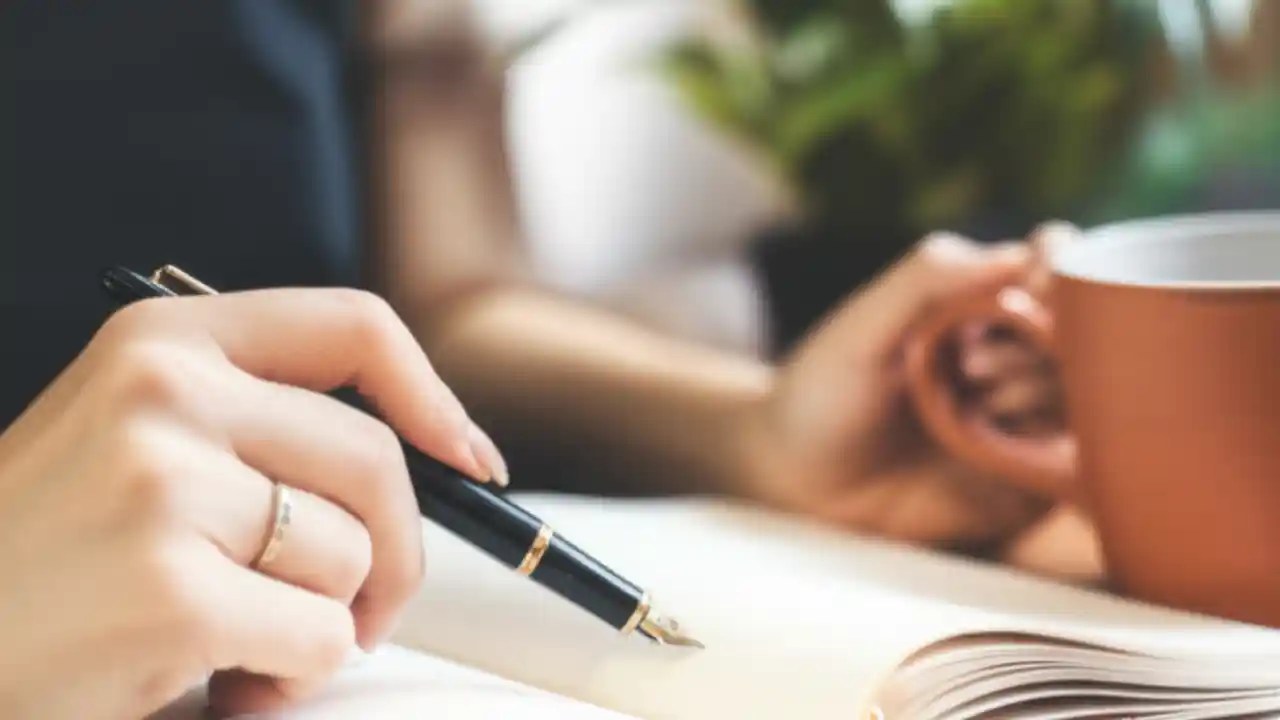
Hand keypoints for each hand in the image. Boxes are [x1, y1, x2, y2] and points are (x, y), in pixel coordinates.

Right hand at [0, 290, 506, 718]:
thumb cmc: (60, 551)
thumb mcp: (148, 439)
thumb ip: (267, 425)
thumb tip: (443, 453)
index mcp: (167, 340)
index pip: (355, 327)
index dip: (434, 396)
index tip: (472, 459)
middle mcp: (165, 393)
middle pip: (376, 459)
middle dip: (399, 552)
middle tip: (368, 611)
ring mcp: (162, 485)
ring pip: (351, 554)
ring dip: (326, 623)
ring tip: (244, 645)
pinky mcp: (168, 587)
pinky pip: (318, 635)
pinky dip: (292, 676)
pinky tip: (223, 682)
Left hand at [737, 229, 1064, 553]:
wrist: (795, 484)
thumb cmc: (819, 394)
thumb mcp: (862, 327)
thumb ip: (927, 278)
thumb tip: (1018, 252)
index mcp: (979, 307)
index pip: (1057, 266)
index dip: (1064, 265)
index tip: (1037, 280)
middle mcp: (1014, 357)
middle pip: (1088, 325)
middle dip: (1048, 332)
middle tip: (974, 361)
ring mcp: (1025, 417)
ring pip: (1090, 386)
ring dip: (1042, 381)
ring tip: (977, 398)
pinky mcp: (1030, 479)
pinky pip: (1080, 455)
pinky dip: (1052, 435)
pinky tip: (995, 433)